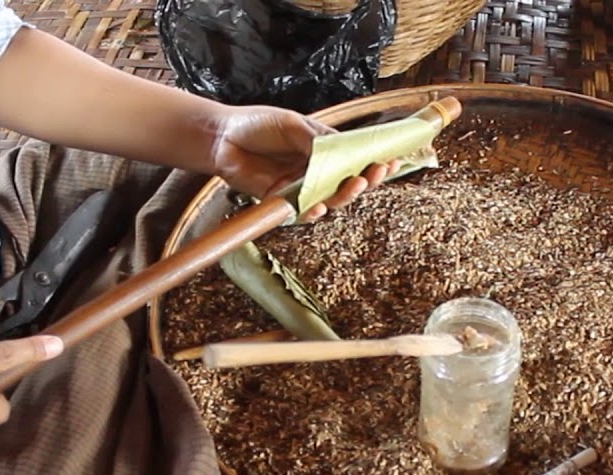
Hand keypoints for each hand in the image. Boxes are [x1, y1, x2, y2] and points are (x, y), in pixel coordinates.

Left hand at [211, 105, 397, 221]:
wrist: (221, 139)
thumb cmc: (256, 125)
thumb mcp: (291, 124)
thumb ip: (315, 140)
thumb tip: (339, 151)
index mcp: (321, 148)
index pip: (353, 156)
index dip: (373, 159)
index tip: (392, 158)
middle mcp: (314, 170)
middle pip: (347, 180)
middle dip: (366, 178)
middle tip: (377, 173)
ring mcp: (300, 187)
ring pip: (330, 198)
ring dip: (345, 194)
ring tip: (356, 185)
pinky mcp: (283, 202)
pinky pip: (303, 211)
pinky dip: (313, 210)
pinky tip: (319, 206)